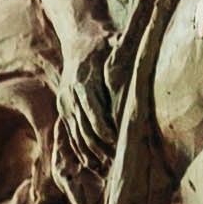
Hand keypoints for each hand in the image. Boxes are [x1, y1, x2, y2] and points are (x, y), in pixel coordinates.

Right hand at [54, 35, 121, 196]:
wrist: (79, 36)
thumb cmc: (105, 41)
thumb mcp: (117, 44)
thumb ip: (124, 60)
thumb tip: (139, 72)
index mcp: (83, 80)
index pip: (93, 110)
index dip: (104, 129)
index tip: (116, 142)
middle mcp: (70, 93)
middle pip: (84, 126)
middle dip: (99, 146)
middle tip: (114, 163)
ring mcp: (65, 101)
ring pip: (75, 133)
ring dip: (89, 151)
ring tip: (103, 168)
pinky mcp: (64, 107)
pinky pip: (70, 132)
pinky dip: (79, 148)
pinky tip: (89, 162)